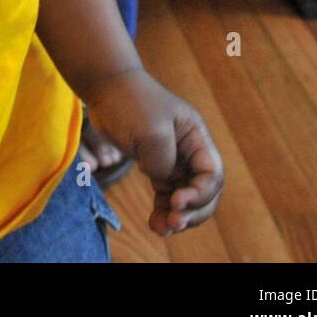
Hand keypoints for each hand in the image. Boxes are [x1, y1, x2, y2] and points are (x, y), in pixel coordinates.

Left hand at [84, 68, 224, 235]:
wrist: (104, 88)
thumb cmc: (129, 102)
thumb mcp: (151, 132)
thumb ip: (163, 163)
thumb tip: (164, 183)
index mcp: (196, 137)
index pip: (212, 175)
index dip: (200, 194)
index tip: (176, 200)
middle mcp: (189, 151)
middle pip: (204, 192)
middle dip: (191, 212)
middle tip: (173, 223)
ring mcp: (173, 160)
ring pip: (185, 199)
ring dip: (176, 217)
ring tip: (160, 229)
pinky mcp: (154, 165)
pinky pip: (166, 196)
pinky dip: (162, 211)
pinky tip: (154, 224)